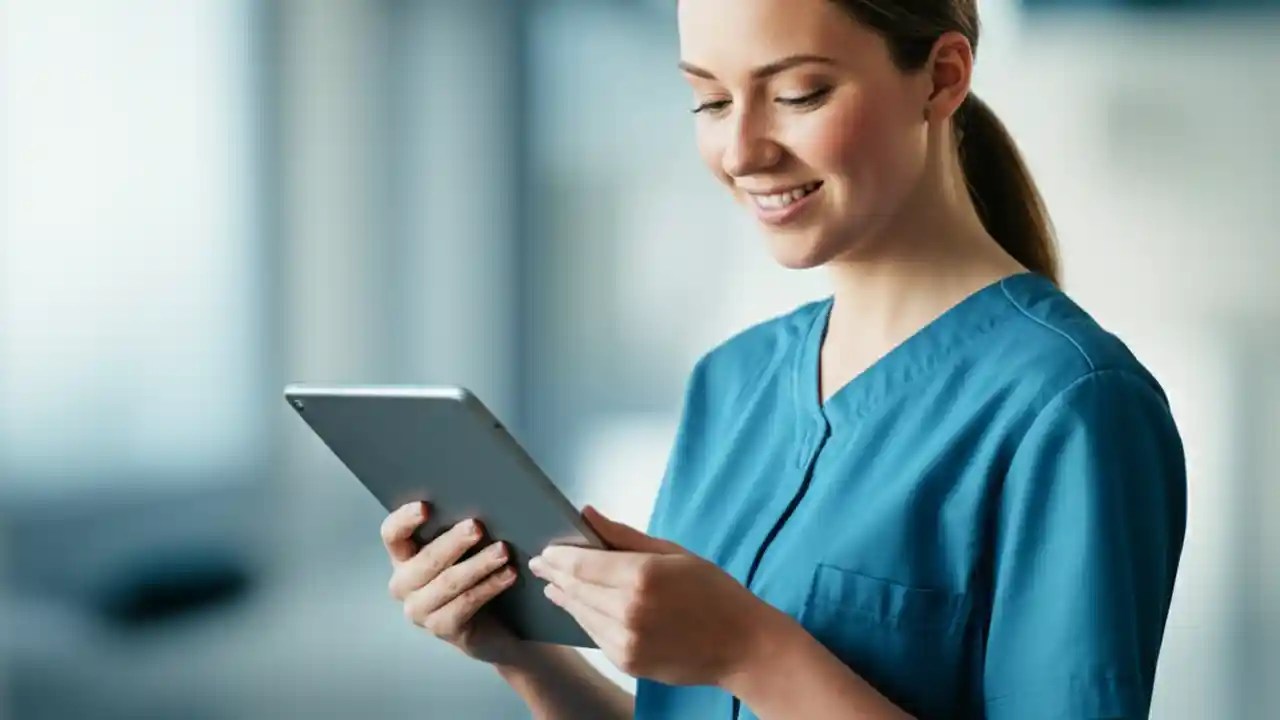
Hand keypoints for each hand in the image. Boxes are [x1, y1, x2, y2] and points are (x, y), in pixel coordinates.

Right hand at [381, 502, 524, 664]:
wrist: (489, 626)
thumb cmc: (471, 576)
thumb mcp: (462, 551)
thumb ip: (459, 530)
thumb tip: (479, 504)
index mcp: (403, 557)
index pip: (392, 535)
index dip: (404, 520)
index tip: (425, 507)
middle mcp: (403, 584)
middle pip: (425, 559)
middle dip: (454, 541)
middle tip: (478, 527)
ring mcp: (419, 610)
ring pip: (449, 582)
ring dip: (479, 564)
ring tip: (503, 551)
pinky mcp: (441, 628)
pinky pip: (466, 603)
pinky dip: (489, 586)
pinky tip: (509, 574)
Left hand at [528, 506, 773, 686]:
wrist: (741, 645)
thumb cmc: (714, 593)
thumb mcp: (673, 552)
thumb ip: (624, 535)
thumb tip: (587, 514)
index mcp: (642, 575)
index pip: (582, 564)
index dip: (558, 556)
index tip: (546, 549)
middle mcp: (628, 610)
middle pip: (575, 588)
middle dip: (555, 574)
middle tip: (541, 564)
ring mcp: (625, 641)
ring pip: (580, 613)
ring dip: (565, 597)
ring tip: (555, 585)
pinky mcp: (626, 661)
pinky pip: (595, 635)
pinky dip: (584, 618)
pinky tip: (579, 607)